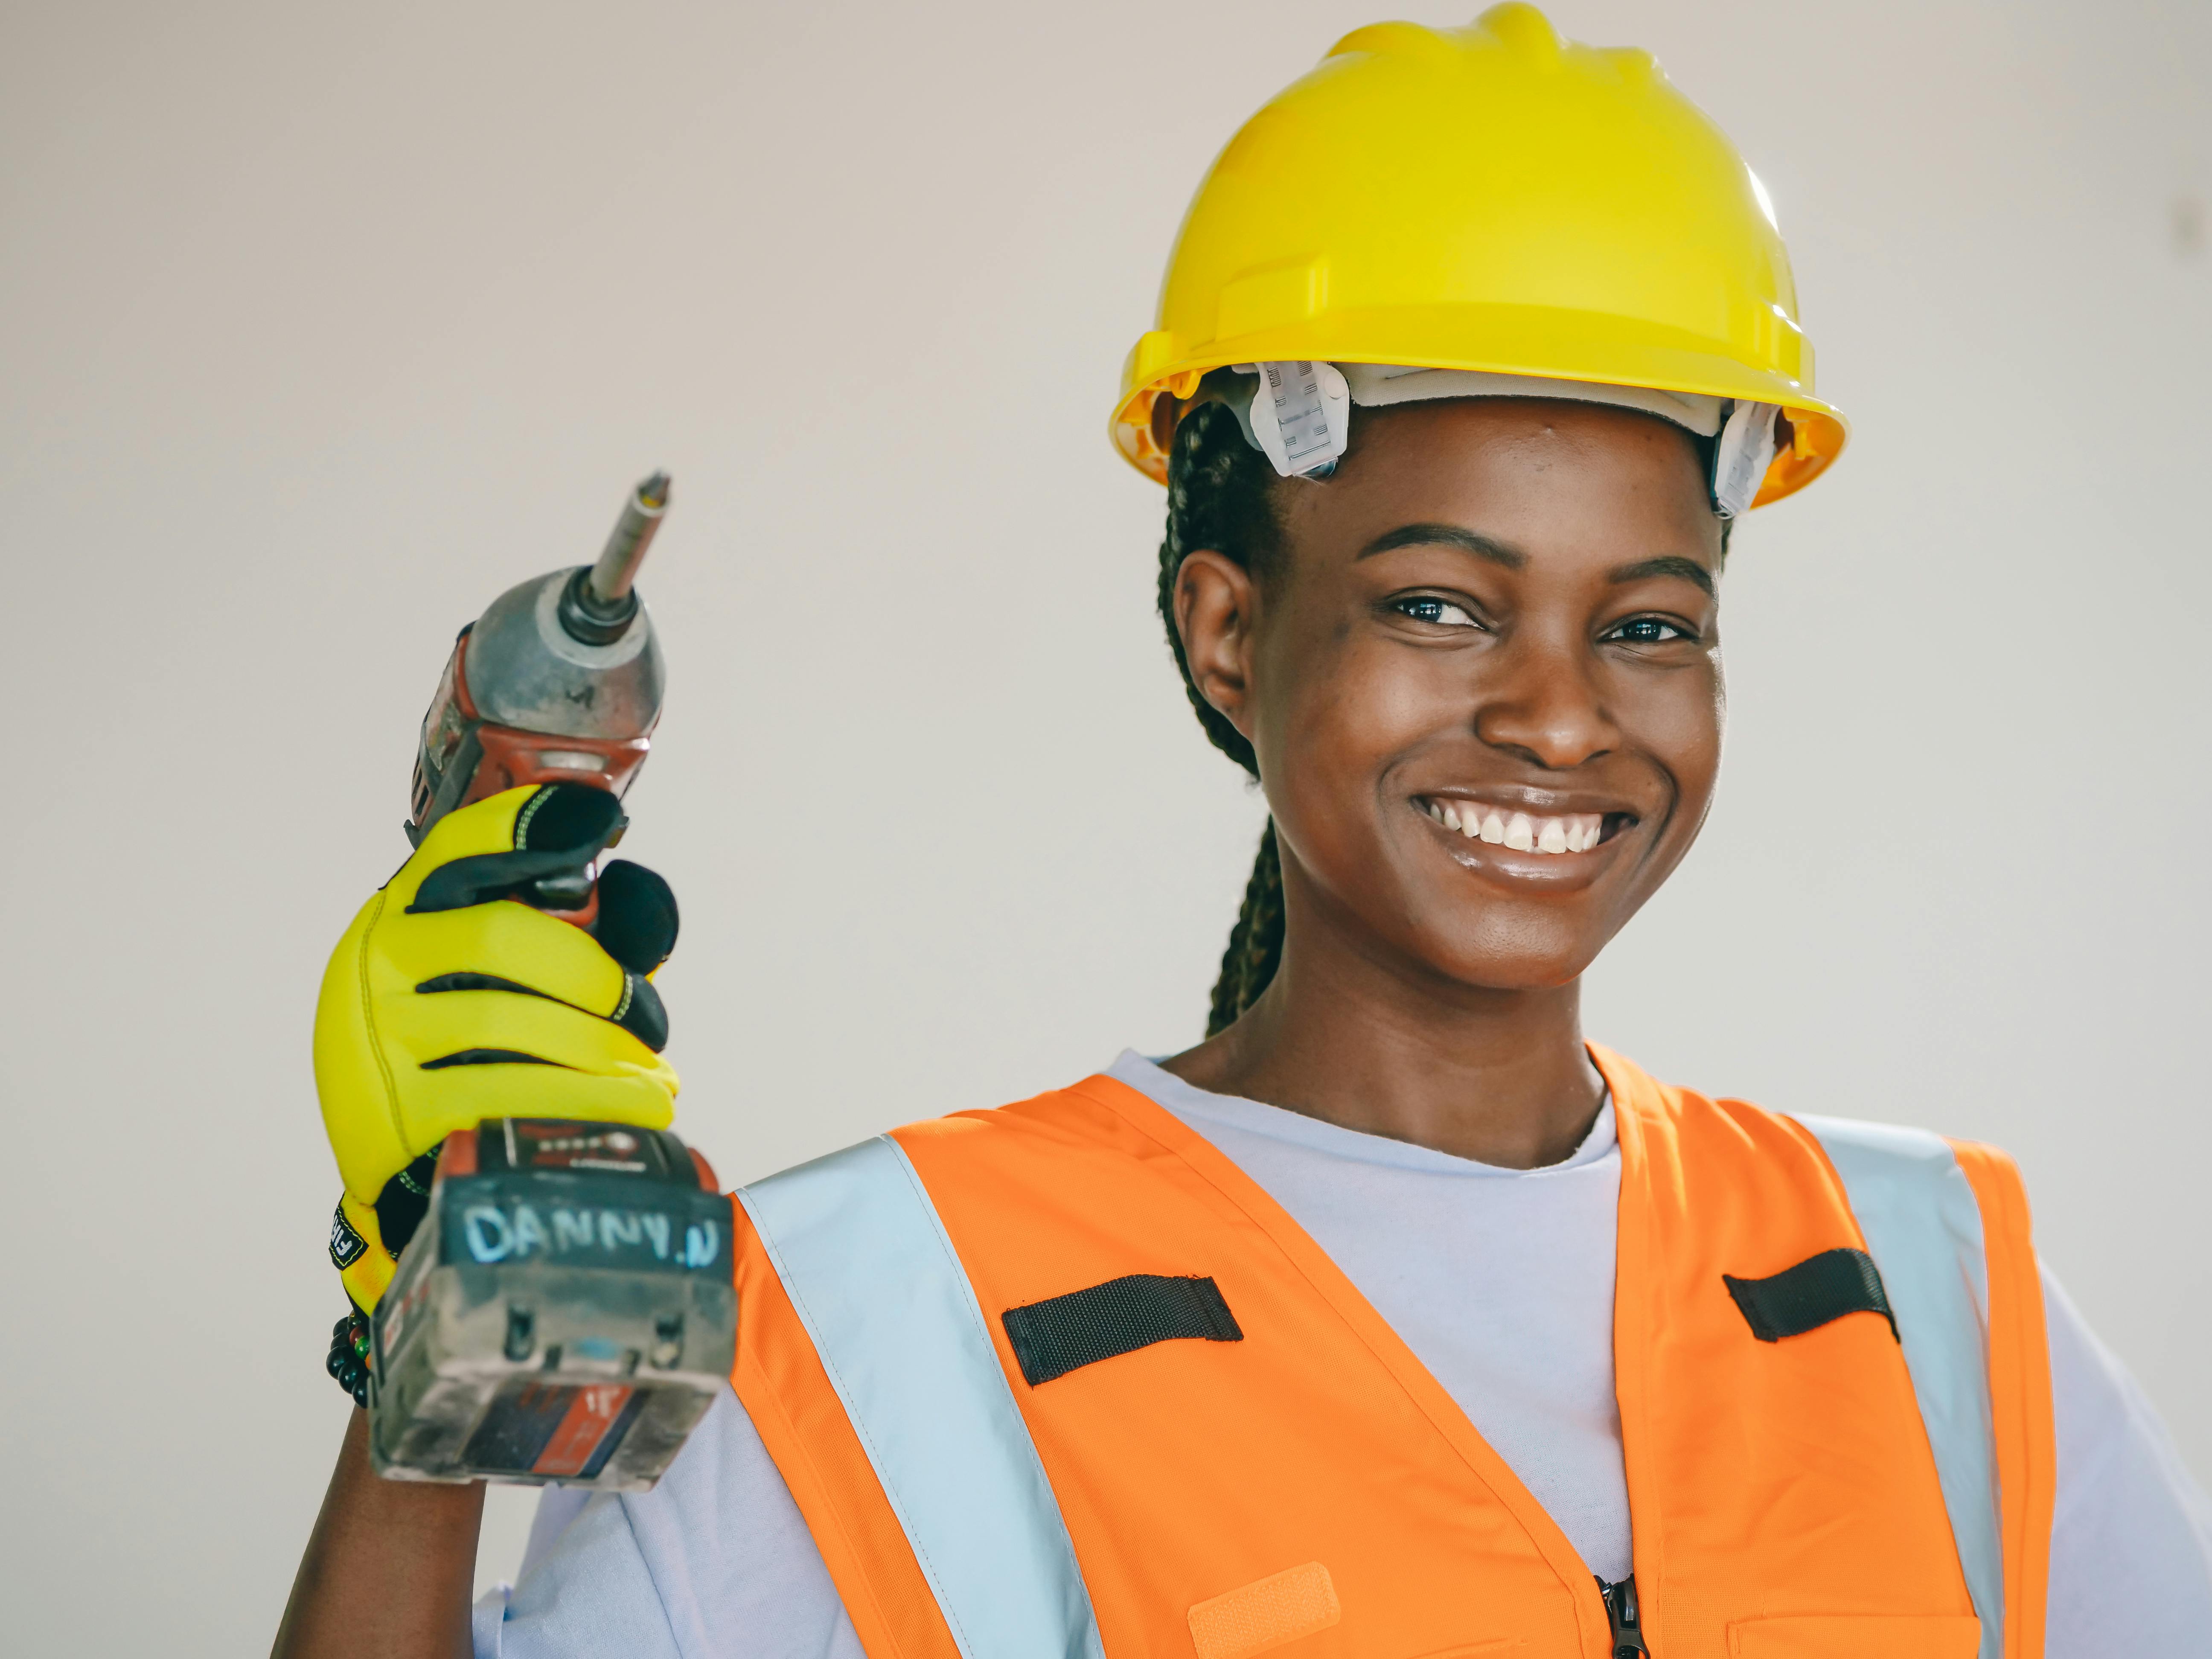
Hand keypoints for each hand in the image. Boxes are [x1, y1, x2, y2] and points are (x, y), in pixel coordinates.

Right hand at [314, 783, 679, 1313]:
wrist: (405, 1171)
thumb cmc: (468, 1062)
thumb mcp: (481, 988)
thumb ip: (552, 941)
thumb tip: (640, 906)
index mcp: (401, 920)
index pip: (457, 848)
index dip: (526, 826)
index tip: (600, 822)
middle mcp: (376, 967)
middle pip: (501, 937)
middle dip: (593, 974)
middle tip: (642, 1014)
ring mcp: (377, 1040)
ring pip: (510, 1021)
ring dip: (604, 1051)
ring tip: (651, 1079)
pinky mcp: (398, 1114)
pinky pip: (511, 1093)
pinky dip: (592, 1101)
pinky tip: (636, 1108)